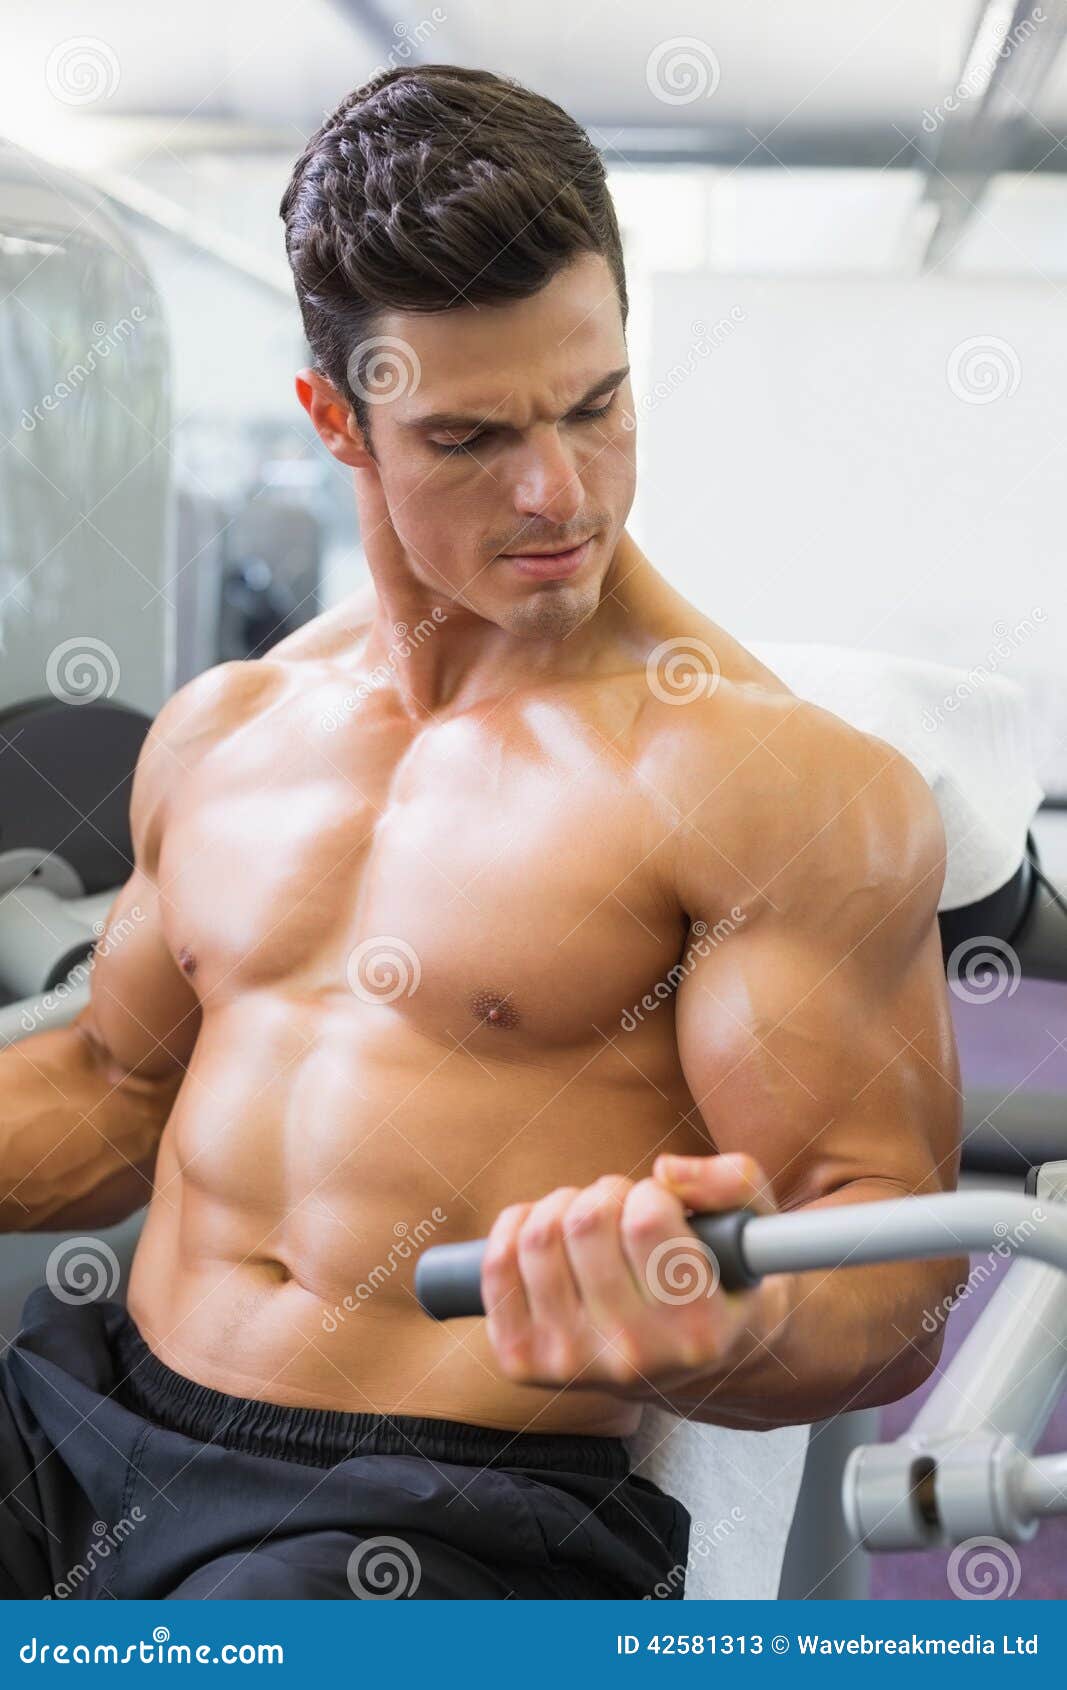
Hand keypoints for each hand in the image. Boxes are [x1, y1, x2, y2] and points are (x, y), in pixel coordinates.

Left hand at [481, 1151, 780, 1399]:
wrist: (688, 1362)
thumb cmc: (720, 1277)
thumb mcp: (754, 1224)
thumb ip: (735, 1180)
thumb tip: (667, 1169)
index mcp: (696, 1332)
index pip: (647, 1218)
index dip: (652, 1194)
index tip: (663, 1208)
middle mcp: (632, 1360)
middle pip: (586, 1222)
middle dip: (605, 1194)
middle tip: (625, 1212)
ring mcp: (571, 1365)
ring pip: (538, 1237)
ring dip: (563, 1207)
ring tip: (592, 1224)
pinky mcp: (524, 1362)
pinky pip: (495, 1267)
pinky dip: (516, 1227)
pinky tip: (552, 1236)